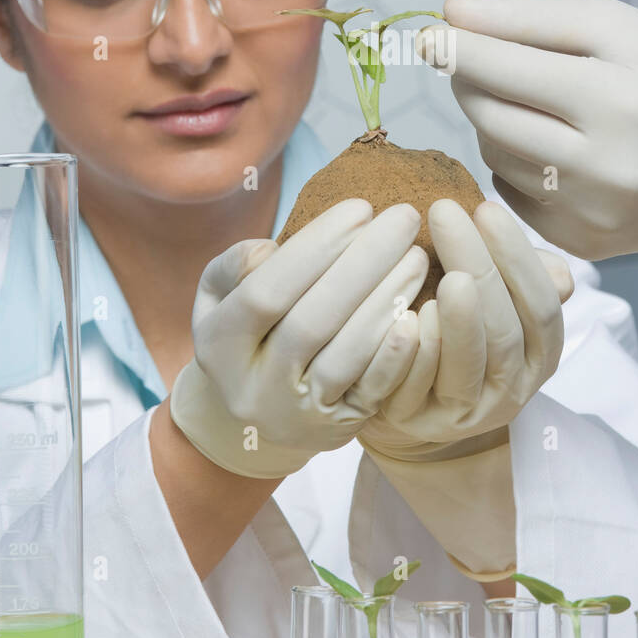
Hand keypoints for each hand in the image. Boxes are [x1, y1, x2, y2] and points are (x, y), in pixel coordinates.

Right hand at [170, 200, 428, 477]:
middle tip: (404, 218)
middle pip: (311, 322)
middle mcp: (253, 388)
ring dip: (387, 299)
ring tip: (417, 255)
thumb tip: (268, 250)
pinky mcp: (337, 431)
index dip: (314, 249)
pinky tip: (419, 313)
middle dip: (364, 263)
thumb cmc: (246, 334)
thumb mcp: (219, 298)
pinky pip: (372, 393)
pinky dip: (396, 355)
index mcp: (217, 346)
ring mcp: (296, 415)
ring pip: (346, 355)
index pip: (265, 292)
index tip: (360, 207)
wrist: (256, 416)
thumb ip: (232, 267)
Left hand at [357, 198, 568, 461]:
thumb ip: (521, 281)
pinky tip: (409, 318)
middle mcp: (509, 389)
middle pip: (503, 331)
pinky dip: (417, 354)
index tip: (487, 209)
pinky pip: (417, 390)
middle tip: (445, 212)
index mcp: (538, 355)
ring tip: (446, 274)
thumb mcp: (497, 304)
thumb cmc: (457, 331)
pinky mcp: (416, 421)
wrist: (406, 397)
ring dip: (460, 321)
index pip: (541, 307)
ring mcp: (464, 412)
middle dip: (479, 267)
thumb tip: (559, 272)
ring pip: (467, 367)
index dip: (518, 259)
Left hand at [416, 0, 637, 260]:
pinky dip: (512, 164)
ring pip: (494, 154)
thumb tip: (451, 11)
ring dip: (492, 121)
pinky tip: (548, 146)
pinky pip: (510, 194)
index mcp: (618, 99)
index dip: (458, 47)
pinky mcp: (583, 244)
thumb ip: (530, 16)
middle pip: (489, 114)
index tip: (430, 33)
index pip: (504, 67)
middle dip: (469, 81)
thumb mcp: (617, 27)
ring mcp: (593, 214)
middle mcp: (606, 166)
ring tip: (530, 101)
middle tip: (474, 60)